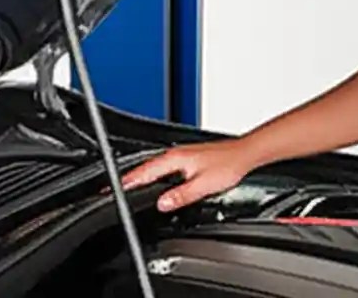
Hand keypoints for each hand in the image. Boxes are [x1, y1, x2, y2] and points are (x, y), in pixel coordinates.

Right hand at [120, 138, 259, 211]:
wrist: (246, 154)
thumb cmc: (229, 164)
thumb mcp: (203, 185)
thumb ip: (180, 195)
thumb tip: (162, 203)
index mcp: (175, 158)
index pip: (144, 172)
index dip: (126, 182)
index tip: (111, 189)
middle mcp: (177, 154)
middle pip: (146, 168)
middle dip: (130, 179)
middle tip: (114, 190)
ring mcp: (184, 155)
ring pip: (156, 167)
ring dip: (143, 177)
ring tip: (131, 188)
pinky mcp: (190, 158)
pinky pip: (166, 167)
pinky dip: (157, 175)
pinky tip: (159, 183)